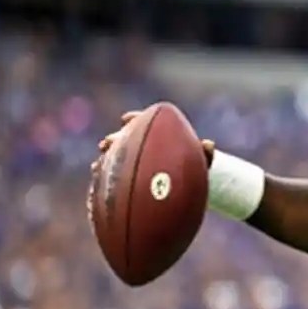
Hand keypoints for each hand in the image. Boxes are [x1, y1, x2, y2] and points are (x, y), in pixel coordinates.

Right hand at [92, 110, 214, 172]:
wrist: (182, 188)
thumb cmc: (191, 170)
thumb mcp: (200, 163)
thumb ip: (204, 154)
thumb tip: (209, 144)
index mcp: (155, 136)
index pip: (142, 122)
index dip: (134, 119)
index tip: (126, 119)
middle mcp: (138, 146)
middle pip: (122, 138)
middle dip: (114, 139)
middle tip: (108, 142)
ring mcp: (128, 162)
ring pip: (112, 157)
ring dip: (105, 158)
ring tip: (98, 163)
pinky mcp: (123, 178)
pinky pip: (110, 176)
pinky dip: (103, 175)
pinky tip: (98, 178)